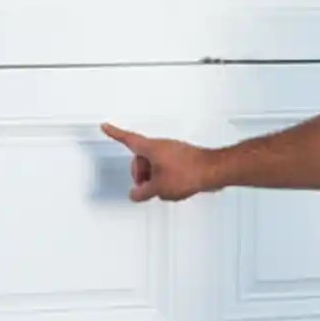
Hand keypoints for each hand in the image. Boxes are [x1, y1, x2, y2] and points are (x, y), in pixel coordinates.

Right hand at [101, 123, 216, 201]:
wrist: (213, 170)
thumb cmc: (189, 172)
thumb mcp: (158, 188)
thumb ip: (142, 192)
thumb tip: (135, 194)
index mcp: (151, 148)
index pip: (127, 139)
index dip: (114, 133)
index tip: (105, 126)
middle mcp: (161, 147)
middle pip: (141, 160)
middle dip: (141, 176)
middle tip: (146, 187)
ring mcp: (172, 152)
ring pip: (154, 167)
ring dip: (155, 180)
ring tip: (166, 190)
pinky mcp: (182, 160)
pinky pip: (167, 170)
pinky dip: (167, 180)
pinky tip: (177, 189)